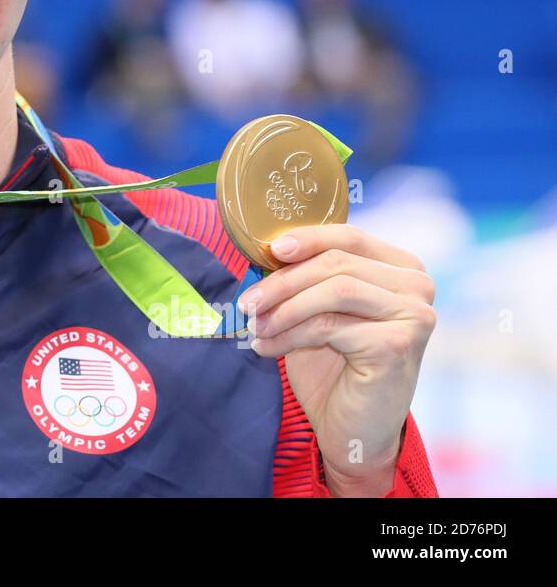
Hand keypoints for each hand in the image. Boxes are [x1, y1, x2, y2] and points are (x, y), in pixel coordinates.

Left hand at [237, 225, 435, 496]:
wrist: (355, 429)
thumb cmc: (336, 366)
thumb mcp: (319, 310)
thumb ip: (307, 276)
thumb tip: (266, 249)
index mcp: (402, 268)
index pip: (350, 237)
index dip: (308, 238)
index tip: (270, 250)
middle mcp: (417, 287)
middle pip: (336, 264)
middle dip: (283, 282)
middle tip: (247, 303)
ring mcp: (414, 315)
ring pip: (333, 291)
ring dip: (283, 309)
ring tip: (254, 327)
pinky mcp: (397, 345)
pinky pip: (328, 326)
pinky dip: (289, 334)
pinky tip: (267, 348)